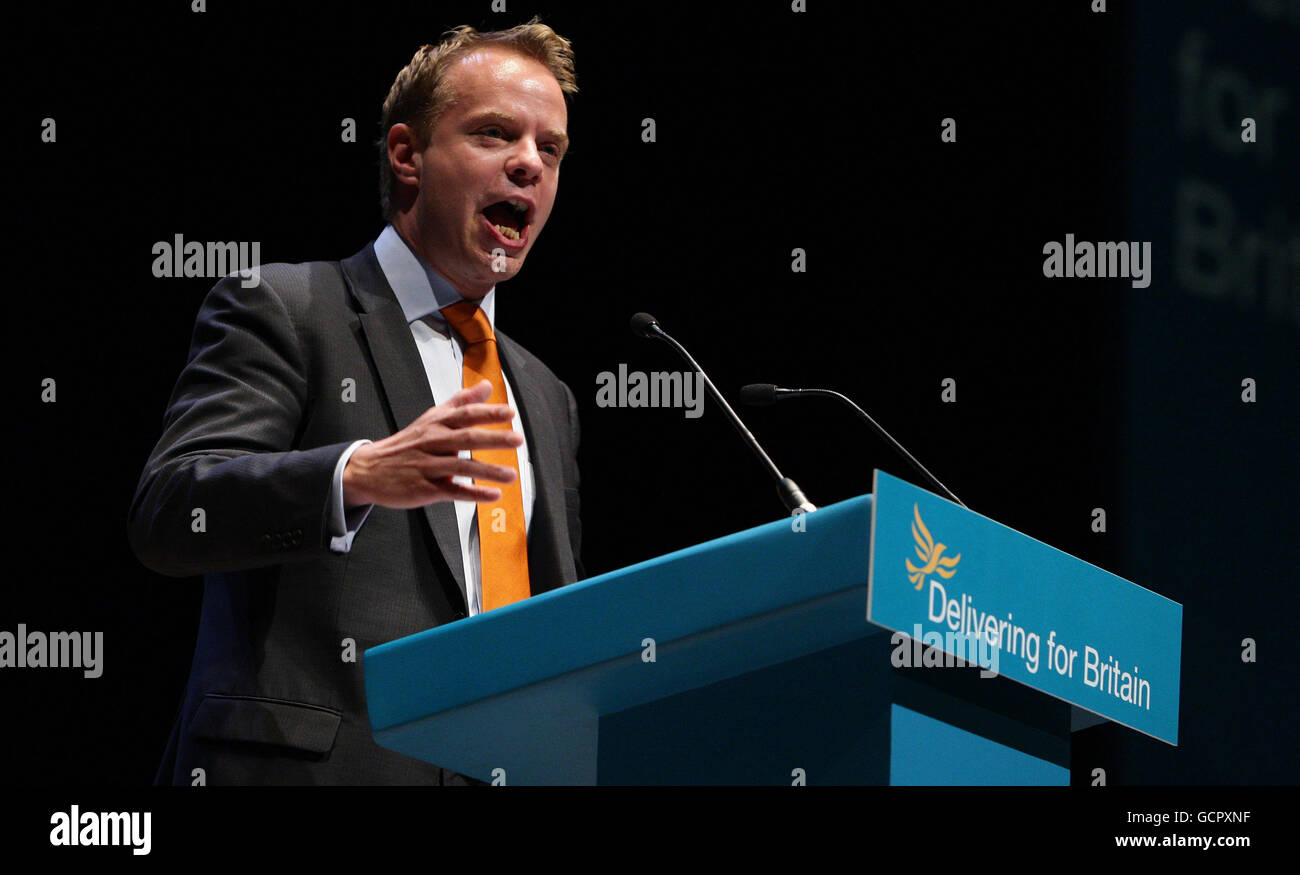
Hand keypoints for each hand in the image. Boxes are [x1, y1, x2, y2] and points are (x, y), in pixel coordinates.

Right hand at [342, 380, 521, 509]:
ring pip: (460, 466)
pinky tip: (492, 495)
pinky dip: (473, 494)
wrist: (368, 469)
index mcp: (436, 424)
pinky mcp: (424, 488)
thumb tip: (486, 387)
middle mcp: (432, 442)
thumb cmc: (406, 444)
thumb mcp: (431, 418)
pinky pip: (452, 491)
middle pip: (465, 437)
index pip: (465, 414)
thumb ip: (461, 402)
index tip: (509, 412)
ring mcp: (427, 466)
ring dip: (487, 471)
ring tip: (511, 475)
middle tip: (517, 439)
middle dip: (493, 438)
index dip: (487, 412)